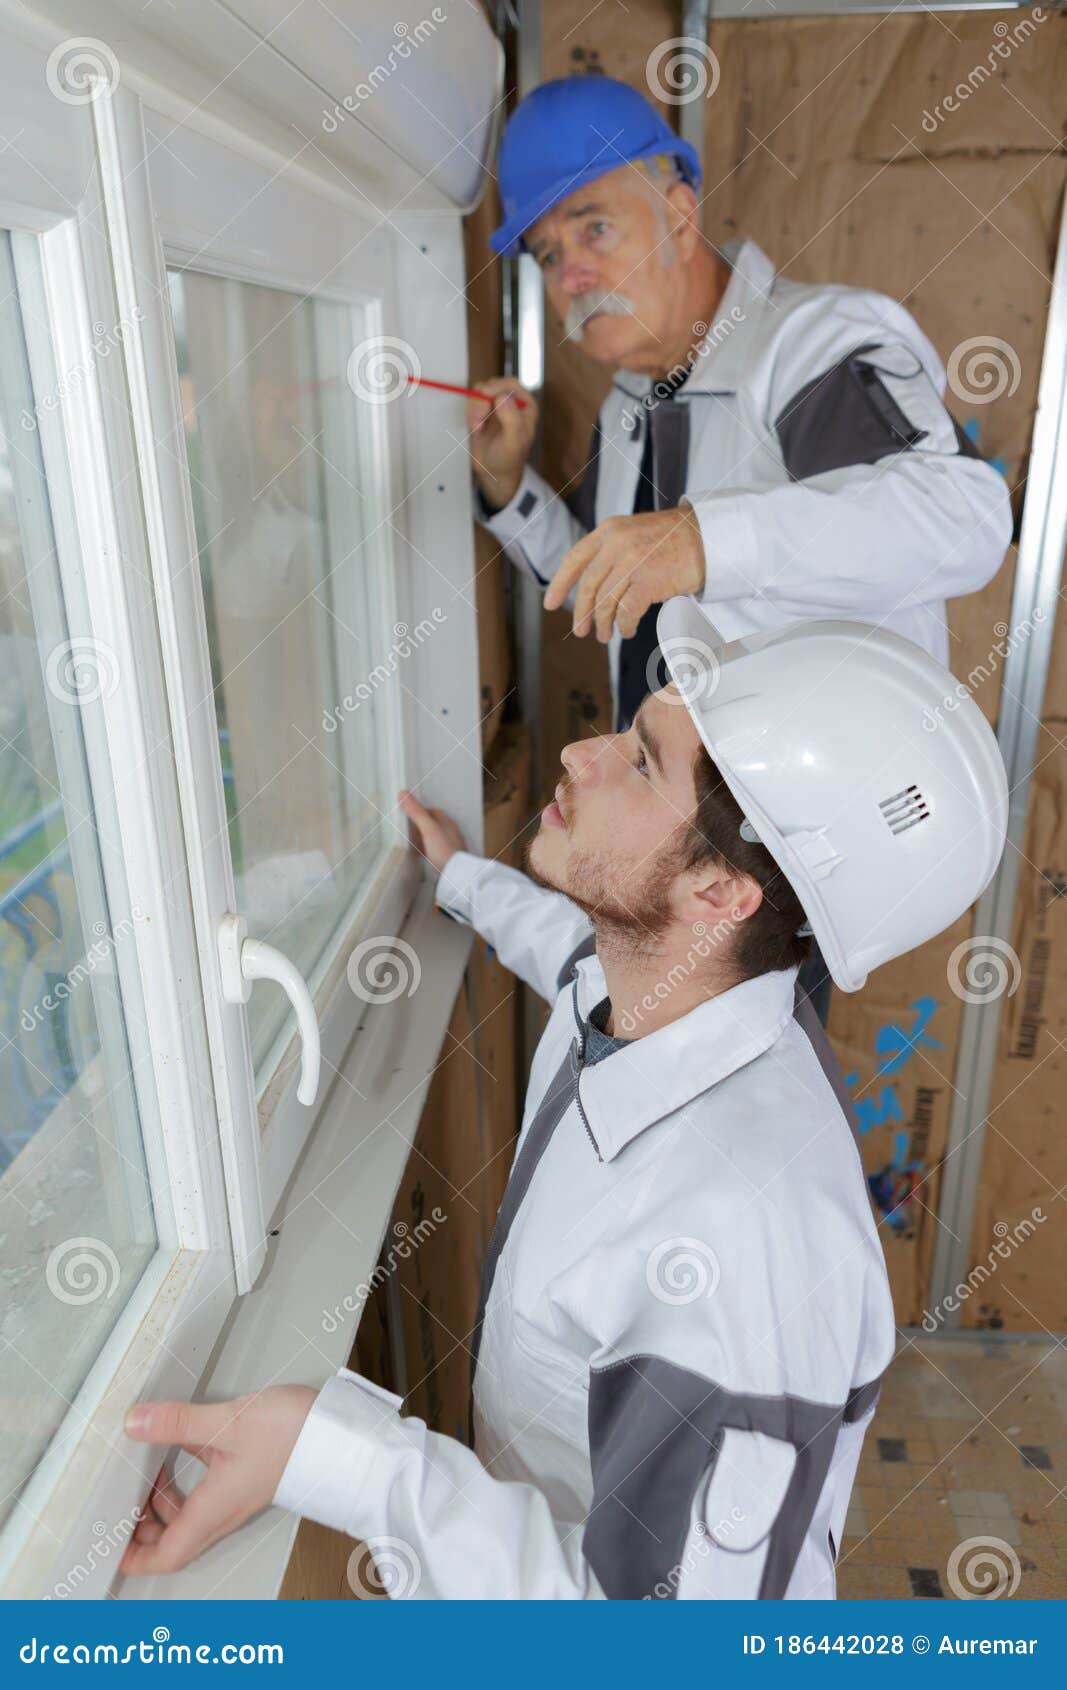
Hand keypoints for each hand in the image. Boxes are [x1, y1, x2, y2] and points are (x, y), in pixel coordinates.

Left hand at [119, 1386, 317, 1575]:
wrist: (339, 1434)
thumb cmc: (293, 1436)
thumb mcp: (227, 1424)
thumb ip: (178, 1423)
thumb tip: (136, 1423)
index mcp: (212, 1510)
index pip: (164, 1554)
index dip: (133, 1556)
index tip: (109, 1546)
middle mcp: (222, 1510)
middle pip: (173, 1539)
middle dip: (143, 1528)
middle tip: (122, 1502)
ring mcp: (235, 1494)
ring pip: (189, 1515)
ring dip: (164, 1502)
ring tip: (147, 1470)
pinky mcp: (246, 1475)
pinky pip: (206, 1489)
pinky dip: (185, 1477)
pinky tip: (181, 1445)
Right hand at [399, 789, 466, 875]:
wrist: (457, 874)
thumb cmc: (445, 850)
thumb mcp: (428, 829)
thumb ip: (416, 812)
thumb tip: (404, 794)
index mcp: (447, 823)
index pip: (433, 812)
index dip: (420, 811)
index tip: (408, 813)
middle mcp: (451, 832)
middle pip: (434, 824)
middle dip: (420, 825)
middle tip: (407, 829)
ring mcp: (451, 846)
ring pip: (435, 838)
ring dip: (423, 839)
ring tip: (411, 843)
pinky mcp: (449, 858)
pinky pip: (436, 850)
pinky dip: (426, 850)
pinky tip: (421, 856)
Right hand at [467, 377, 537, 510]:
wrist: (493, 472)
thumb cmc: (508, 459)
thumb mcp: (513, 441)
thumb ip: (511, 418)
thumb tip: (502, 397)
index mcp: (525, 405)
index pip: (510, 384)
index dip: (495, 388)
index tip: (485, 398)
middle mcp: (512, 402)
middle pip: (492, 384)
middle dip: (482, 400)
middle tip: (481, 420)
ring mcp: (496, 405)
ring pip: (479, 392)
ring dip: (475, 409)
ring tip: (479, 428)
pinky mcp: (482, 411)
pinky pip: (472, 402)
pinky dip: (470, 414)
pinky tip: (477, 429)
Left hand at [544, 506, 705, 640]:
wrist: (707, 538)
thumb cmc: (674, 539)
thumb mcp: (634, 533)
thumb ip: (611, 552)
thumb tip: (594, 587)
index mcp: (609, 531)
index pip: (575, 559)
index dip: (561, 584)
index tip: (550, 604)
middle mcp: (617, 544)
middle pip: (590, 585)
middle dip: (583, 612)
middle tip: (581, 630)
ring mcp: (632, 562)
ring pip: (606, 601)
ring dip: (604, 623)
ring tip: (605, 635)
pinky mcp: (648, 581)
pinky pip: (627, 611)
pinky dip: (624, 625)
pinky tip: (627, 630)